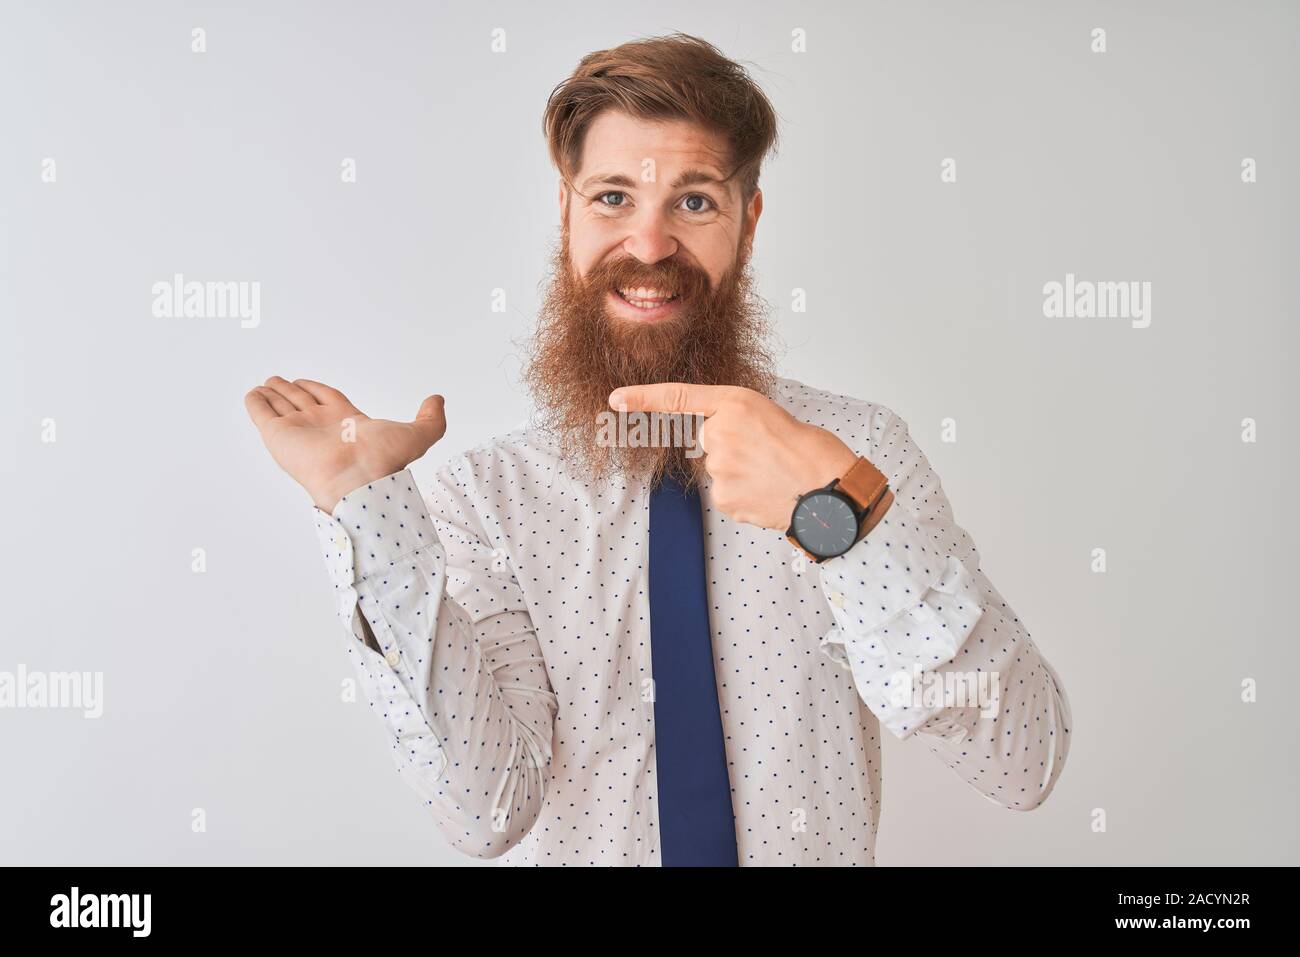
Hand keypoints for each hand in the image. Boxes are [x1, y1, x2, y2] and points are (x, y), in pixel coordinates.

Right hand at [243, 376, 445, 512]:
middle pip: (301, 402)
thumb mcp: (418, 434)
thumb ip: (431, 419)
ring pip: (281, 405)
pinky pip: (262, 413)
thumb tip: (438, 400)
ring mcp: (298, 430)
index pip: (327, 399)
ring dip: (273, 393)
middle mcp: (320, 425)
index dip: (317, 389)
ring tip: (267, 383)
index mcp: (346, 422)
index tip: (306, 382)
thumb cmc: (384, 461)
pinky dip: (256, 402)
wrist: (357, 479)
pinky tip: (253, 393)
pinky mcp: (277, 434)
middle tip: (280, 380)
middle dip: (291, 390)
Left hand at [609, 383, 859, 529]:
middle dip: (730, 448)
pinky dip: (743, 496)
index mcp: (735, 403)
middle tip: (767, 454)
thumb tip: (714, 444)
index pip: (678, 397)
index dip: (644, 398)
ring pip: (717, 470)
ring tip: (772, 474)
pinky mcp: (724, 498)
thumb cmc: (810, 451)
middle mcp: (720, 433)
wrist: (830, 490)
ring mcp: (719, 468)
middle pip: (708, 442)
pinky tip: (766, 492)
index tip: (616, 399)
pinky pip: (725, 494)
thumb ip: (736, 422)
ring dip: (739, 474)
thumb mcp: (771, 416)